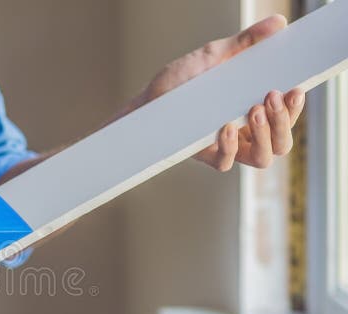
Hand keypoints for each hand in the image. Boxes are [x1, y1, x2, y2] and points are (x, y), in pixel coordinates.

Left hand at [136, 14, 304, 170]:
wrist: (145, 100)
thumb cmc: (178, 82)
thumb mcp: (213, 55)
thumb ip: (246, 42)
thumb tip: (278, 22)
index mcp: (251, 108)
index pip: (286, 115)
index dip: (295, 108)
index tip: (295, 89)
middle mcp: (243, 131)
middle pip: (282, 142)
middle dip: (284, 122)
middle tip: (271, 97)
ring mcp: (225, 145)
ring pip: (262, 158)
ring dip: (266, 136)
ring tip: (254, 110)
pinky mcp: (204, 155)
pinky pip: (226, 163)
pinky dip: (230, 147)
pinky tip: (226, 127)